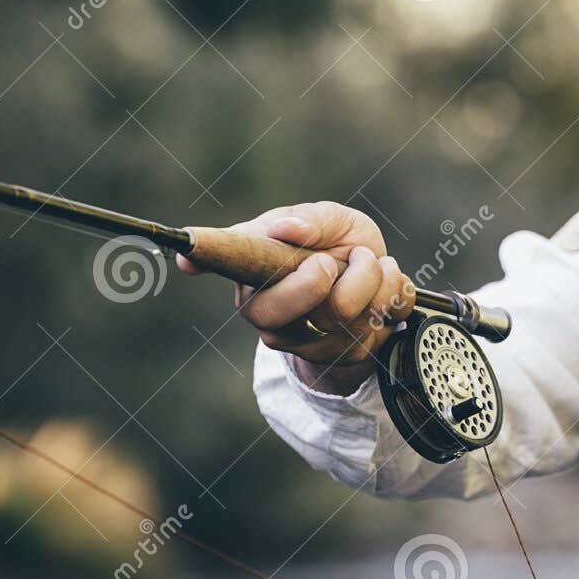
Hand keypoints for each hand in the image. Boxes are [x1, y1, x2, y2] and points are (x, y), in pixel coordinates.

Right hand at [178, 201, 415, 381]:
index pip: (220, 263)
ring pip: (342, 316)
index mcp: (252, 272)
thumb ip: (311, 220)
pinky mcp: (341, 358)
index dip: (204, 257)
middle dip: (320, 277)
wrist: (379, 282)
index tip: (187, 255)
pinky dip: (391, 298)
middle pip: (280, 311)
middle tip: (332, 260)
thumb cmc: (339, 244)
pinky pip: (375, 330)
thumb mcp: (331, 220)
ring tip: (368, 264)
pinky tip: (382, 291)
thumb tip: (286, 230)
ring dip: (371, 278)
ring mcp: (302, 342)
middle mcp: (266, 313)